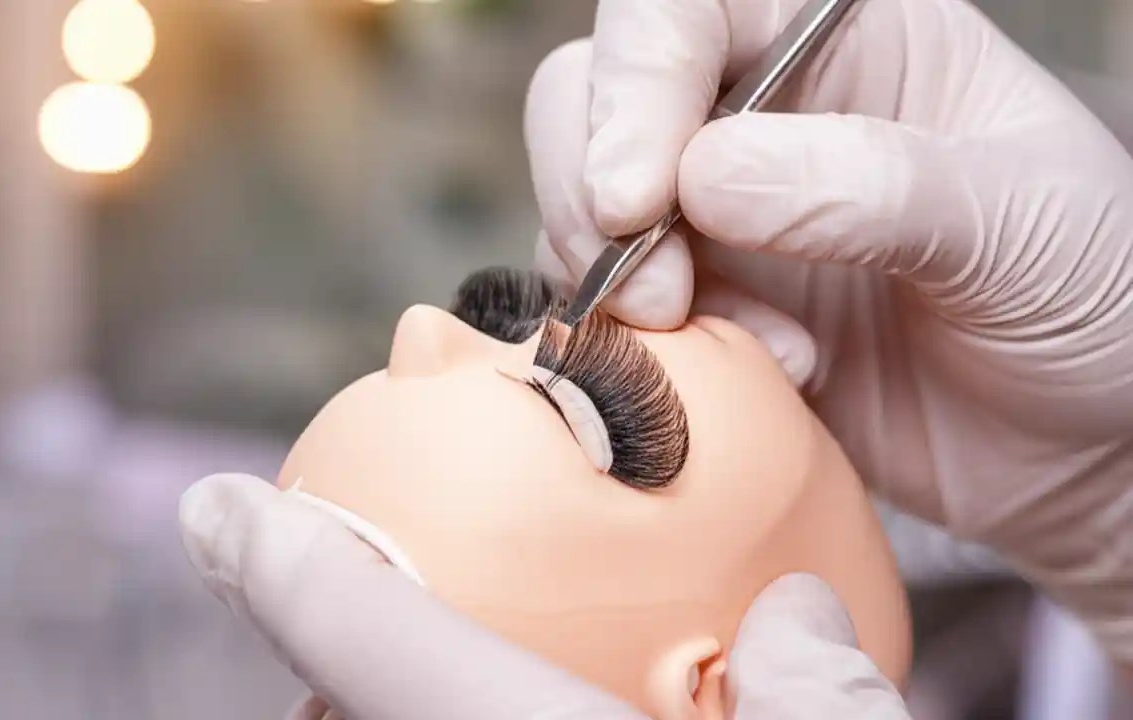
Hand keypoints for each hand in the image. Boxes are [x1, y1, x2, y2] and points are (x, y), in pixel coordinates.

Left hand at [179, 473, 908, 718]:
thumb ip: (820, 692)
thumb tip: (792, 614)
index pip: (376, 650)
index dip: (284, 573)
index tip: (215, 514)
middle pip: (362, 703)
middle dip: (328, 639)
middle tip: (327, 566)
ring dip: (389, 684)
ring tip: (424, 635)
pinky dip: (462, 706)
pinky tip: (529, 691)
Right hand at [526, 0, 1132, 663]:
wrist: (1086, 443)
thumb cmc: (1094, 297)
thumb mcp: (1020, 219)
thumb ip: (872, 186)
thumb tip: (703, 178)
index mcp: (842, 38)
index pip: (689, 7)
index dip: (637, 80)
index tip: (638, 198)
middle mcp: (761, 113)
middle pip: (591, 94)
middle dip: (595, 193)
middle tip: (660, 296)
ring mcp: (722, 218)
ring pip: (582, 207)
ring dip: (625, 288)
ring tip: (755, 348)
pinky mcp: (706, 311)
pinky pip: (613, 313)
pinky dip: (649, 354)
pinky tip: (762, 378)